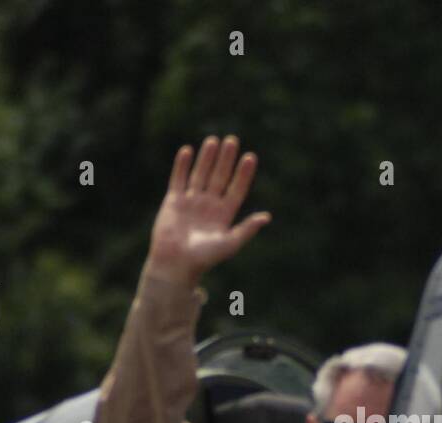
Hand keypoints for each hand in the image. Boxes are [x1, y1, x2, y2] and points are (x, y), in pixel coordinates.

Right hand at [146, 135, 270, 285]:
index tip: (250, 157)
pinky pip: (179, 179)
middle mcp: (209, 205)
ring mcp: (191, 202)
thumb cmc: (204, 258)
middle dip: (226, 160)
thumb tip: (267, 217)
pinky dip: (182, 166)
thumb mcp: (230, 243)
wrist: (176, 264)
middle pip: (219, 177)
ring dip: (207, 158)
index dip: (243, 174)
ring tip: (213, 140)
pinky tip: (188, 151)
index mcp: (224, 215)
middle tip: (232, 140)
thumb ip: (247, 229)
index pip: (236, 189)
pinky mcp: (174, 201)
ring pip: (200, 174)